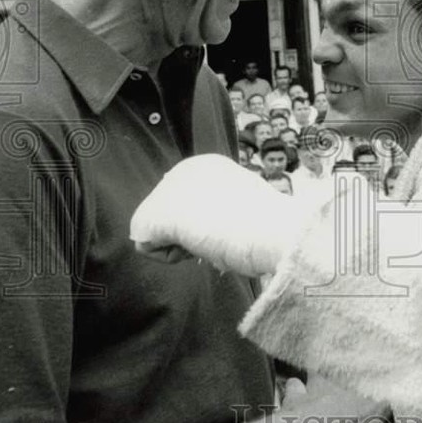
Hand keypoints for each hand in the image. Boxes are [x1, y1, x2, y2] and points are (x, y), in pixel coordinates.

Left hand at [130, 154, 304, 275]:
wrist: (273, 228)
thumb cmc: (271, 226)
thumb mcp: (247, 208)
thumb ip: (224, 210)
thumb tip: (209, 231)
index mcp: (208, 166)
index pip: (191, 207)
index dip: (210, 226)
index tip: (233, 226)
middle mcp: (183, 169)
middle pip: (171, 219)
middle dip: (192, 235)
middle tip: (222, 235)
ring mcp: (165, 190)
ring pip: (159, 235)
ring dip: (184, 246)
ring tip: (212, 238)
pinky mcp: (152, 215)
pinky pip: (148, 248)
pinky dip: (171, 256)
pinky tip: (197, 244)